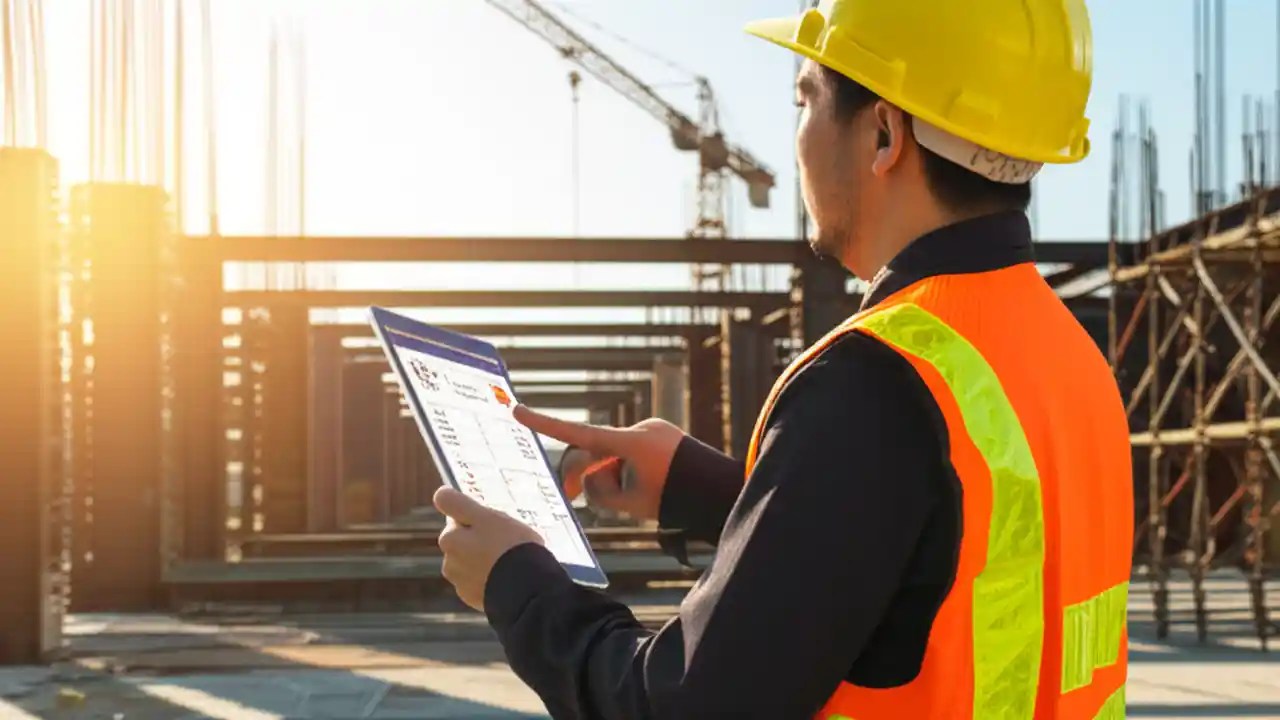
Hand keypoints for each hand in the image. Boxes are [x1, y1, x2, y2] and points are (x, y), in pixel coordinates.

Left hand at [434, 486, 544, 610]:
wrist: (525, 590)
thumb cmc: (509, 547)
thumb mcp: (487, 517)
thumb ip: (459, 505)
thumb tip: (439, 494)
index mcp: (450, 537)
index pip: (453, 514)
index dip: (469, 513)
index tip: (483, 516)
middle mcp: (449, 559)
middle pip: (462, 539)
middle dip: (478, 537)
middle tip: (504, 539)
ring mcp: (460, 581)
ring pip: (470, 560)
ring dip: (482, 558)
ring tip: (507, 561)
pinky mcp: (472, 598)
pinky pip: (478, 580)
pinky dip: (488, 577)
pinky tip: (506, 577)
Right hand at [513, 405, 684, 521]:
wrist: (722, 492)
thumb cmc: (678, 500)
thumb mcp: (630, 504)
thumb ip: (599, 491)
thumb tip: (589, 477)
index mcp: (631, 443)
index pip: (580, 433)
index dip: (545, 424)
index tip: (517, 410)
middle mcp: (640, 430)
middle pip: (593, 450)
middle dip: (582, 472)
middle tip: (568, 496)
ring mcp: (653, 431)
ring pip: (614, 454)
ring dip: (613, 475)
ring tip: (634, 499)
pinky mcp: (662, 437)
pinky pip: (634, 453)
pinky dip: (630, 471)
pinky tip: (646, 489)